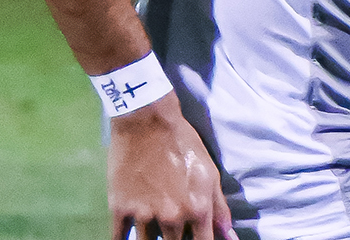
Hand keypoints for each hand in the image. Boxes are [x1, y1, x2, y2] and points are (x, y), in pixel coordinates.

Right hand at [108, 95, 235, 239]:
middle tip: (173, 224)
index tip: (195, 238)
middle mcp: (172, 217)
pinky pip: (119, 238)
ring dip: (153, 238)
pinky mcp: (120, 208)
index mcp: (197, 209)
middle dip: (176, 239)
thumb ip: (220, 209)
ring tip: (156, 224)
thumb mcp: (210, 173)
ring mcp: (144, 214)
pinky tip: (128, 237)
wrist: (147, 121)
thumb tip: (230, 237)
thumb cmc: (183, 144)